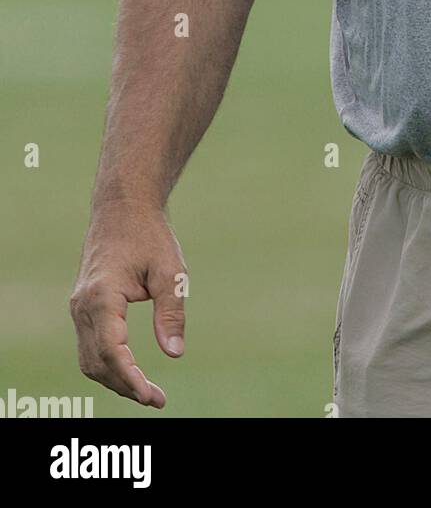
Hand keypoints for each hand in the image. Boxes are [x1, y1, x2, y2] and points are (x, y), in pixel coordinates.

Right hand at [69, 199, 186, 407]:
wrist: (122, 207)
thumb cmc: (148, 234)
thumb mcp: (169, 271)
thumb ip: (171, 312)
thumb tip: (175, 354)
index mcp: (102, 296)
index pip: (111, 351)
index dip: (130, 378)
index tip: (152, 396)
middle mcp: (83, 306)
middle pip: (97, 362)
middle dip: (125, 386)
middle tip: (157, 399)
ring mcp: (79, 307)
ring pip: (89, 359)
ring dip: (115, 379)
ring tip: (147, 391)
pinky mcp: (83, 307)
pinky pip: (90, 346)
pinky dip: (107, 365)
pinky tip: (131, 372)